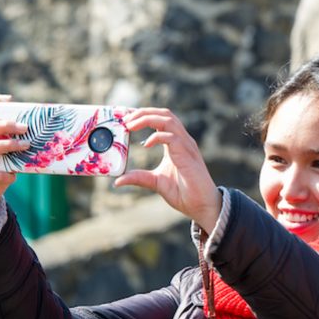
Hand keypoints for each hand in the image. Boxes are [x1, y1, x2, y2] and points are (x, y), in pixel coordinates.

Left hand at [114, 108, 221, 230]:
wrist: (201, 205)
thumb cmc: (183, 192)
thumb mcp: (155, 182)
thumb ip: (139, 178)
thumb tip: (117, 180)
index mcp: (176, 143)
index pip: (161, 119)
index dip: (143, 114)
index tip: (125, 116)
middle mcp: (183, 141)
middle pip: (165, 114)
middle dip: (143, 112)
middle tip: (125, 119)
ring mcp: (187, 146)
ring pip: (169, 121)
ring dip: (148, 119)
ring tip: (130, 125)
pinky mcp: (188, 156)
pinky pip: (173, 138)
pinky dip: (157, 136)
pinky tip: (146, 144)